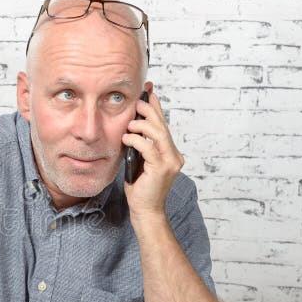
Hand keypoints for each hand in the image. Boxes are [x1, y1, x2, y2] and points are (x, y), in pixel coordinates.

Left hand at [122, 85, 183, 220]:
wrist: (145, 210)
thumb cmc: (140, 187)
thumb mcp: (139, 161)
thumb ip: (141, 146)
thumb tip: (132, 125)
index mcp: (170, 152)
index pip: (163, 124)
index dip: (156, 107)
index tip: (148, 91)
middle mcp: (174, 155)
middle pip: (162, 125)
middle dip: (149, 110)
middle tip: (137, 101)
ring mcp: (171, 162)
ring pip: (158, 133)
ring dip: (142, 124)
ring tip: (129, 124)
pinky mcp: (162, 169)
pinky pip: (149, 148)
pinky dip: (136, 140)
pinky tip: (126, 138)